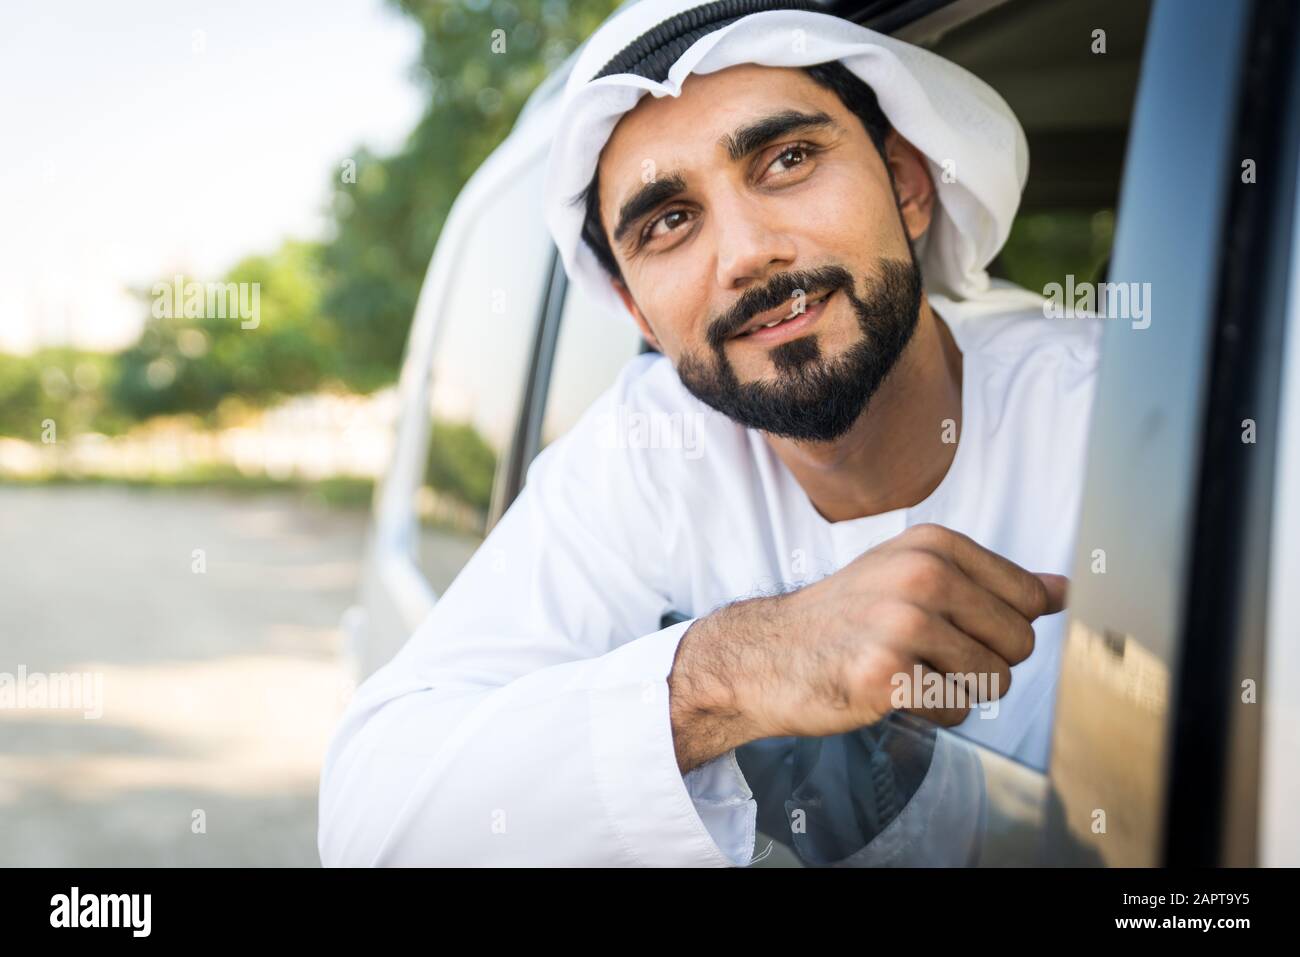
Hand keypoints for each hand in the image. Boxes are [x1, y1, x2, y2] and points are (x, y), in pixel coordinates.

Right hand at [668, 523, 1066, 770]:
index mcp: (933, 545)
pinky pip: (957, 711)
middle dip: (982, 660)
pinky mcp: (888, 676)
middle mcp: (922, 576)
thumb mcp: (913, 576)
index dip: (1001, 625)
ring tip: (908, 670)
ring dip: (956, 689)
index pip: (1030, 598)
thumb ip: (991, 582)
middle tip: (926, 653)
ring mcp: (904, 624)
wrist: (768, 655)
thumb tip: (1064, 590)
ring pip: (993, 680)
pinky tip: (891, 690)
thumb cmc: (845, 618)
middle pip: (1020, 643)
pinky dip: (931, 713)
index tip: (954, 625)